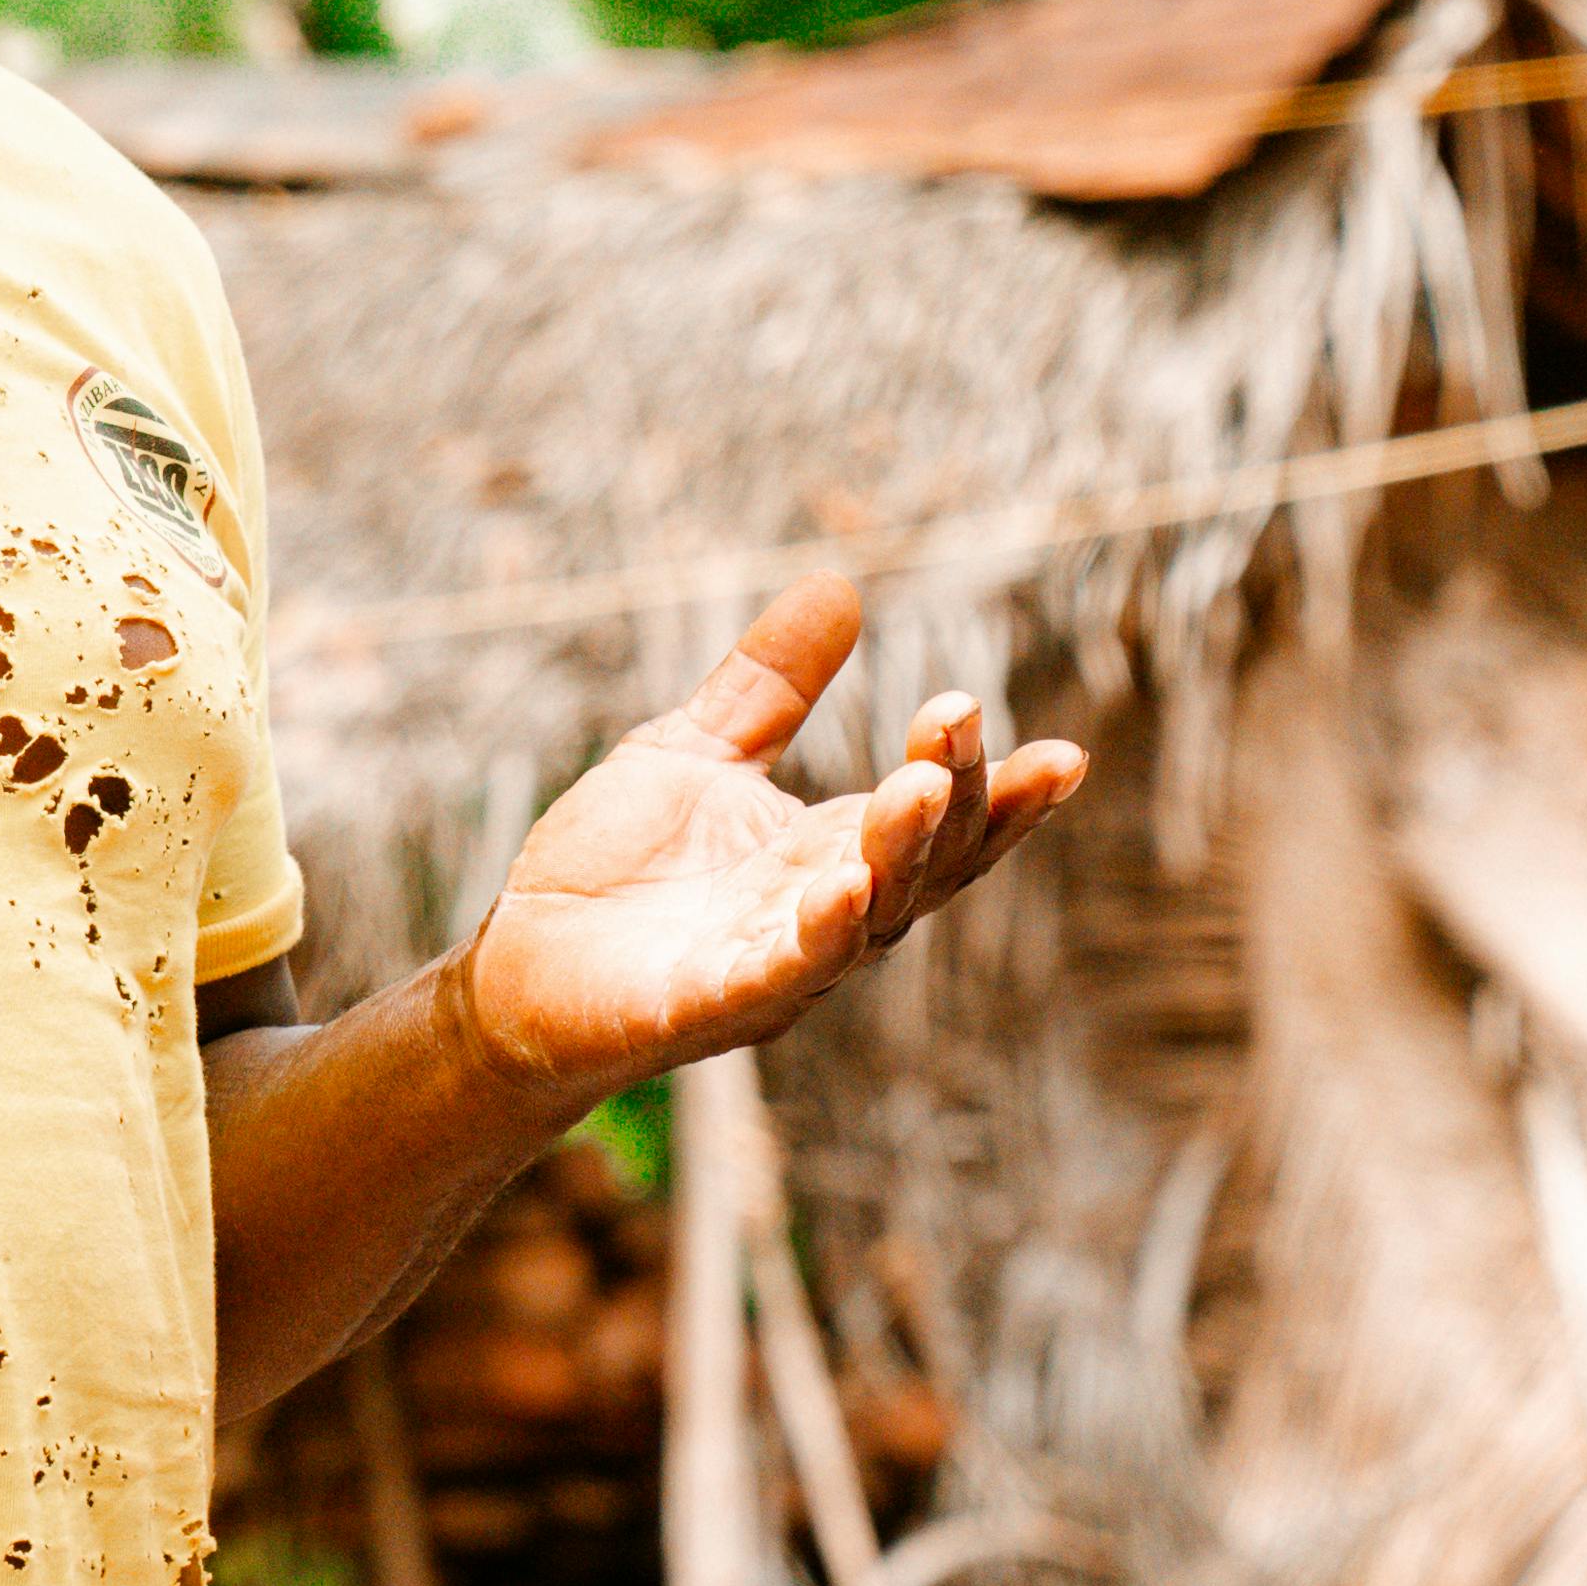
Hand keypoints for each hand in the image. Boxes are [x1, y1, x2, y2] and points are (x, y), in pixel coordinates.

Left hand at [460, 572, 1083, 1109]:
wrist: (517, 962)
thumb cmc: (612, 870)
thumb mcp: (695, 752)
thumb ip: (769, 684)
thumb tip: (840, 581)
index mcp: (831, 855)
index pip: (943, 828)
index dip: (1005, 796)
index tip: (1069, 754)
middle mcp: (824, 915)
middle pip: (925, 867)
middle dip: (958, 799)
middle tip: (959, 716)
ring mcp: (774, 967)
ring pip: (868, 918)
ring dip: (901, 851)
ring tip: (924, 782)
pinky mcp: (710, 1004)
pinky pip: (779, 973)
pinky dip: (819, 934)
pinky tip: (843, 883)